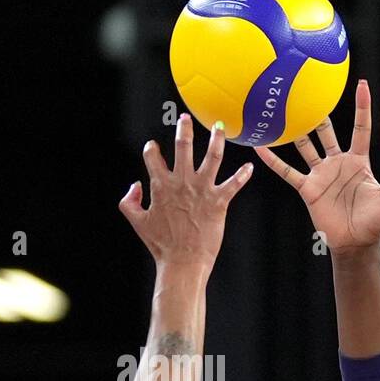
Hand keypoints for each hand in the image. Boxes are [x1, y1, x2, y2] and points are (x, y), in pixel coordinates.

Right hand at [119, 114, 252, 270]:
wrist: (183, 262)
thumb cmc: (161, 245)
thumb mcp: (137, 222)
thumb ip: (129, 202)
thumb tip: (135, 186)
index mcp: (161, 186)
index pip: (153, 156)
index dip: (151, 149)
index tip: (153, 147)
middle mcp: (182, 182)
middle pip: (183, 146)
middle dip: (184, 129)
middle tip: (186, 118)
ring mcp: (202, 190)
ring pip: (212, 156)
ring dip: (217, 139)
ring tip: (220, 126)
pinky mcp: (219, 201)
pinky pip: (234, 183)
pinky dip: (243, 175)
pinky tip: (250, 166)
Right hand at [255, 78, 379, 262]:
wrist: (356, 244)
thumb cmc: (377, 222)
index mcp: (359, 161)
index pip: (360, 128)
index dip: (361, 107)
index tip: (361, 84)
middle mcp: (338, 164)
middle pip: (328, 132)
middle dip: (320, 114)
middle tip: (311, 90)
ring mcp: (321, 175)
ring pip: (306, 147)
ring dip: (296, 131)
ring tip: (283, 110)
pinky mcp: (307, 189)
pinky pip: (287, 171)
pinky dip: (273, 160)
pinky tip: (260, 146)